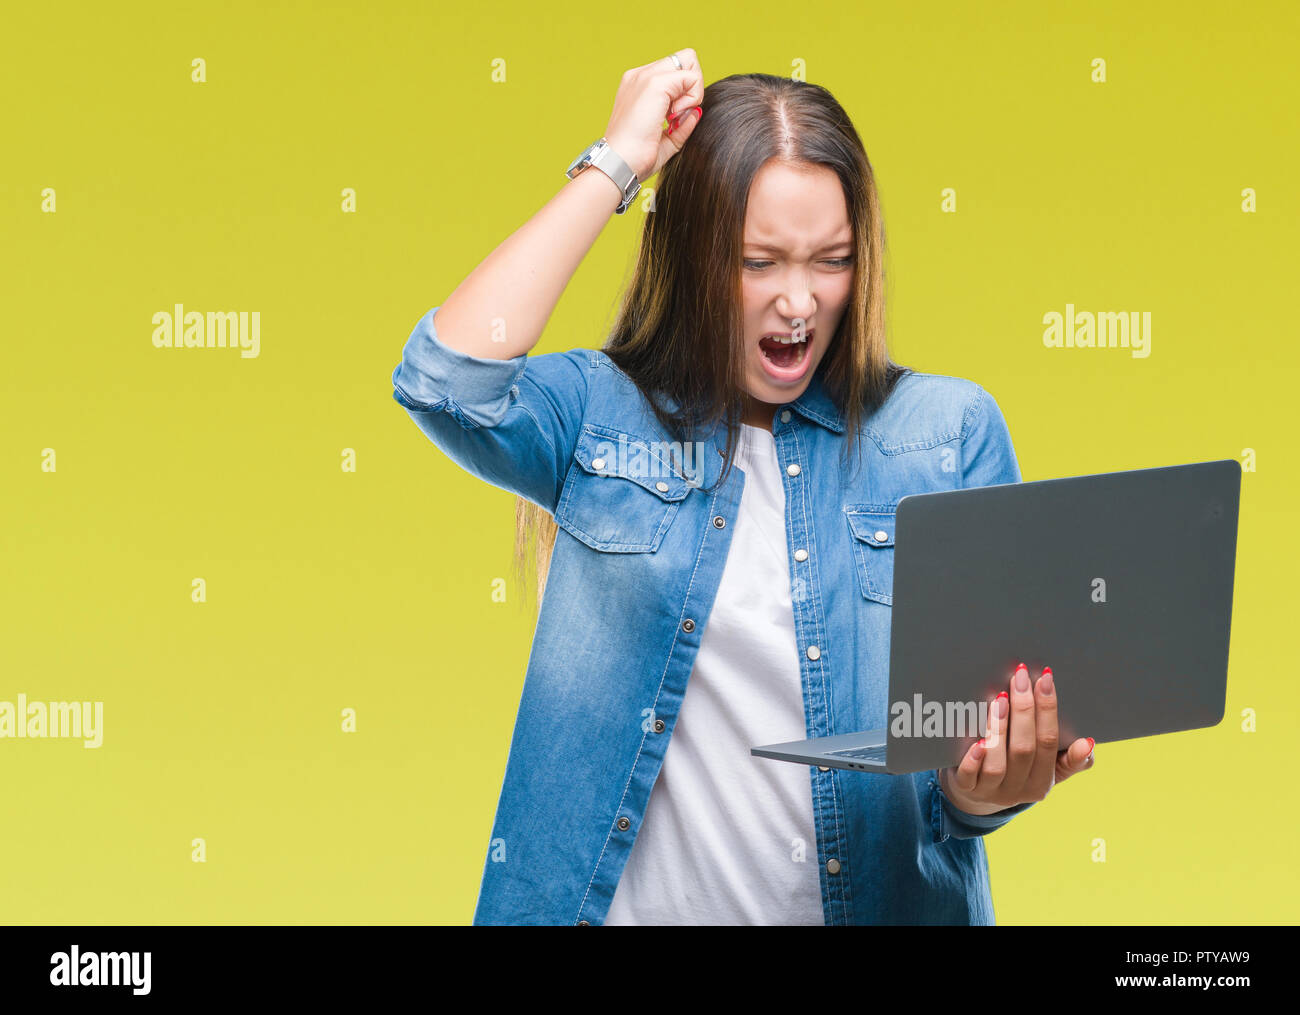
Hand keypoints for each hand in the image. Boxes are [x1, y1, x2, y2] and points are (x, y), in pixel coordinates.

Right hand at [602, 49, 704, 181]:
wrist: (619, 165)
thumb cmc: (636, 159)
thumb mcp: (664, 140)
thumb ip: (681, 125)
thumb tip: (696, 112)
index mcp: (638, 87)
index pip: (675, 73)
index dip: (684, 93)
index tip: (673, 119)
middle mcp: (640, 76)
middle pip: (685, 60)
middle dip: (691, 88)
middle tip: (678, 115)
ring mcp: (646, 76)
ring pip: (690, 64)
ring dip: (692, 93)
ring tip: (673, 118)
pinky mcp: (655, 83)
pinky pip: (692, 78)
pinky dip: (692, 99)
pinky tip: (674, 118)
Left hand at [938, 662, 1094, 815]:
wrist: (976, 797)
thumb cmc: (1017, 773)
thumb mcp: (1047, 771)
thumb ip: (1070, 759)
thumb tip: (1089, 743)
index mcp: (1042, 781)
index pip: (1048, 742)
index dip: (1048, 709)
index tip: (1045, 678)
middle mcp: (1018, 789)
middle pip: (1024, 749)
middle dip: (1024, 710)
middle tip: (1020, 677)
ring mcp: (991, 791)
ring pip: (998, 763)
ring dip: (1000, 729)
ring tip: (999, 699)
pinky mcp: (967, 790)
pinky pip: (969, 778)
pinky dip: (973, 760)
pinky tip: (976, 742)